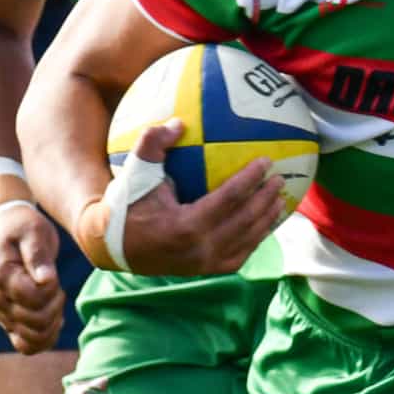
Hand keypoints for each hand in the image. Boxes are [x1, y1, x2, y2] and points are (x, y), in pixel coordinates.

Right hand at [0, 202, 63, 353]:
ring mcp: (4, 314)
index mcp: (1, 277)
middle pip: (35, 323)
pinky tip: (55, 317)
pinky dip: (46, 338)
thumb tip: (46, 279)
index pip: (33, 299)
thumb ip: (38, 255)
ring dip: (52, 324)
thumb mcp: (33, 232)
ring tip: (55, 301)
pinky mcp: (11, 322)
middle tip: (57, 287)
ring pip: (31, 341)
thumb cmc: (24, 228)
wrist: (10, 231)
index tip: (53, 275)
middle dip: (55, 306)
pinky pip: (27, 346)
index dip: (51, 290)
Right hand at [82, 120, 288, 276]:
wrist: (112, 245)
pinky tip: (264, 224)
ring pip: (247, 241)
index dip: (250, 179)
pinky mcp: (204, 271)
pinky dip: (255, 239)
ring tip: (281, 200)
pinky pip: (239, 256)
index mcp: (185, 225)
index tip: (266, 161)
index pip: (229, 198)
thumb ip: (153, 143)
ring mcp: (204, 264)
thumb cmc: (126, 205)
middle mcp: (200, 248)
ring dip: (267, 220)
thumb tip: (179, 123)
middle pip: (245, 221)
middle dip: (266, 199)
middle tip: (281, 178)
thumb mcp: (135, 172)